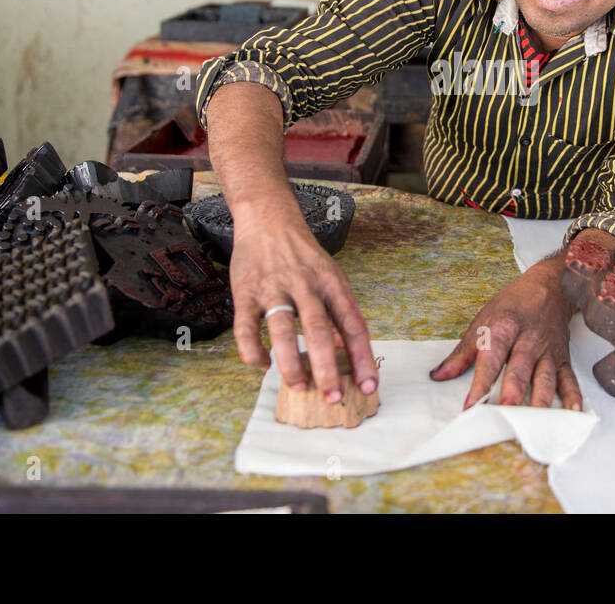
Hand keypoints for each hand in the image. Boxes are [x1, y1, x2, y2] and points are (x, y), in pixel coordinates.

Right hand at [228, 217, 377, 403]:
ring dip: (291, 363)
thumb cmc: (303, 255)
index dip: (363, 357)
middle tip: (333, 397)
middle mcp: (306, 285)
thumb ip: (336, 314)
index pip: (353, 324)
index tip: (369, 385)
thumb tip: (345, 351)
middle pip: (319, 330)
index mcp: (333, 284)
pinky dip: (253, 351)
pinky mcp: (246, 292)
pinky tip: (262, 365)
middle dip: (327, 368)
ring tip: (299, 387)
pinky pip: (246, 328)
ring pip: (283, 330)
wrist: (268, 218)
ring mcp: (274, 288)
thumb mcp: (329, 278)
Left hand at [430, 258, 582, 410]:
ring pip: (545, 378)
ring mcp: (547, 351)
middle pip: (520, 369)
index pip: (490, 359)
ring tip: (536, 422)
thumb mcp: (483, 321)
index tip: (471, 405)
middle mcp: (527, 341)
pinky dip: (572, 396)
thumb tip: (439, 375)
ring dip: (541, 400)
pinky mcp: (563, 358)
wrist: (550, 286)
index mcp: (504, 329)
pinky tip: (572, 412)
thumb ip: (462, 353)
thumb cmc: (513, 304)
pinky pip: (569, 379)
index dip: (481, 383)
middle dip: (513, 392)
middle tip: (505, 413)